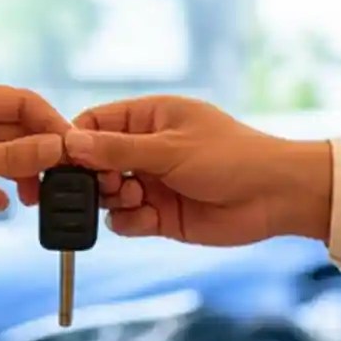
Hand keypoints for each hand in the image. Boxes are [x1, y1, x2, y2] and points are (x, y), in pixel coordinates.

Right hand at [64, 96, 331, 245]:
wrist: (275, 197)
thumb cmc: (231, 157)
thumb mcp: (170, 148)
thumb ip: (118, 149)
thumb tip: (71, 143)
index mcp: (150, 118)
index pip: (96, 123)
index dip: (76, 141)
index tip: (65, 160)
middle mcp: (147, 149)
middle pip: (95, 162)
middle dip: (93, 177)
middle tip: (109, 185)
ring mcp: (153, 183)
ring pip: (108, 195)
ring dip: (113, 201)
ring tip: (137, 199)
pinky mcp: (161, 215)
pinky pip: (127, 220)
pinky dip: (130, 222)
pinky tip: (149, 218)